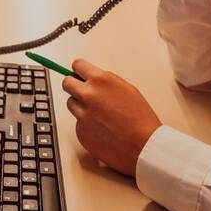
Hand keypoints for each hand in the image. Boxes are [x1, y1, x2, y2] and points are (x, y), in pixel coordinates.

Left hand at [61, 59, 161, 176]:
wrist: (144, 146)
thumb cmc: (140, 118)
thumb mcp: (127, 88)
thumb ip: (106, 81)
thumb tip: (91, 77)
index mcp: (100, 80)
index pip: (77, 65)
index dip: (79, 71)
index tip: (80, 75)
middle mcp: (87, 95)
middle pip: (67, 83)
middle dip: (75, 87)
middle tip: (85, 93)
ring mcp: (82, 114)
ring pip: (71, 104)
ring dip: (81, 107)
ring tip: (101, 115)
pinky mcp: (80, 131)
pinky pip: (78, 123)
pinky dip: (86, 125)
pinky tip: (103, 129)